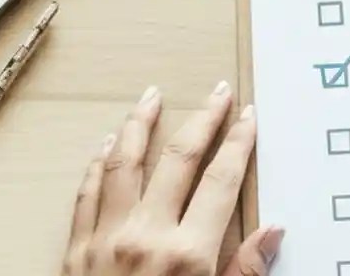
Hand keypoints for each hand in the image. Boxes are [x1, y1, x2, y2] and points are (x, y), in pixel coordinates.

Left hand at [61, 82, 283, 275]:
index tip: (248, 117)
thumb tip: (274, 230)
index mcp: (189, 254)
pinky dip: (98, 163)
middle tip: (217, 92)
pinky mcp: (75, 252)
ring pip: (124, 163)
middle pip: (179, 159)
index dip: (238, 143)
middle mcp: (147, 237)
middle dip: (202, 119)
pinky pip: (87, 193)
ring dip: (140, 124)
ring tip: (153, 96)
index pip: (222, 180)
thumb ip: (245, 271)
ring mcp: (106, 240)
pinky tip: (108, 143)